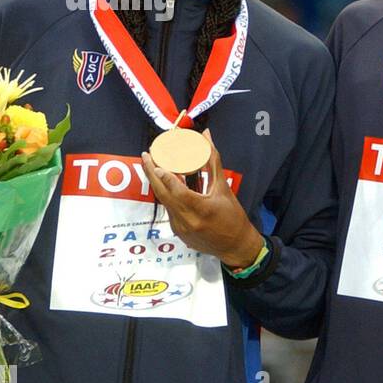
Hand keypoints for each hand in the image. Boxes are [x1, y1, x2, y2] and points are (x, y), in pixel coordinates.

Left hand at [140, 130, 263, 269]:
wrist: (235, 246)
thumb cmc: (233, 217)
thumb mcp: (224, 188)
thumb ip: (212, 161)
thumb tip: (206, 137)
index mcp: (202, 209)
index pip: (178, 191)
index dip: (165, 177)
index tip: (155, 162)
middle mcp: (188, 220)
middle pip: (163, 194)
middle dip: (151, 174)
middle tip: (146, 156)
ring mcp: (180, 228)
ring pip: (164, 201)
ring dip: (157, 184)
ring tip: (152, 166)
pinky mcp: (177, 232)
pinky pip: (169, 210)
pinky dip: (166, 196)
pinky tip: (166, 185)